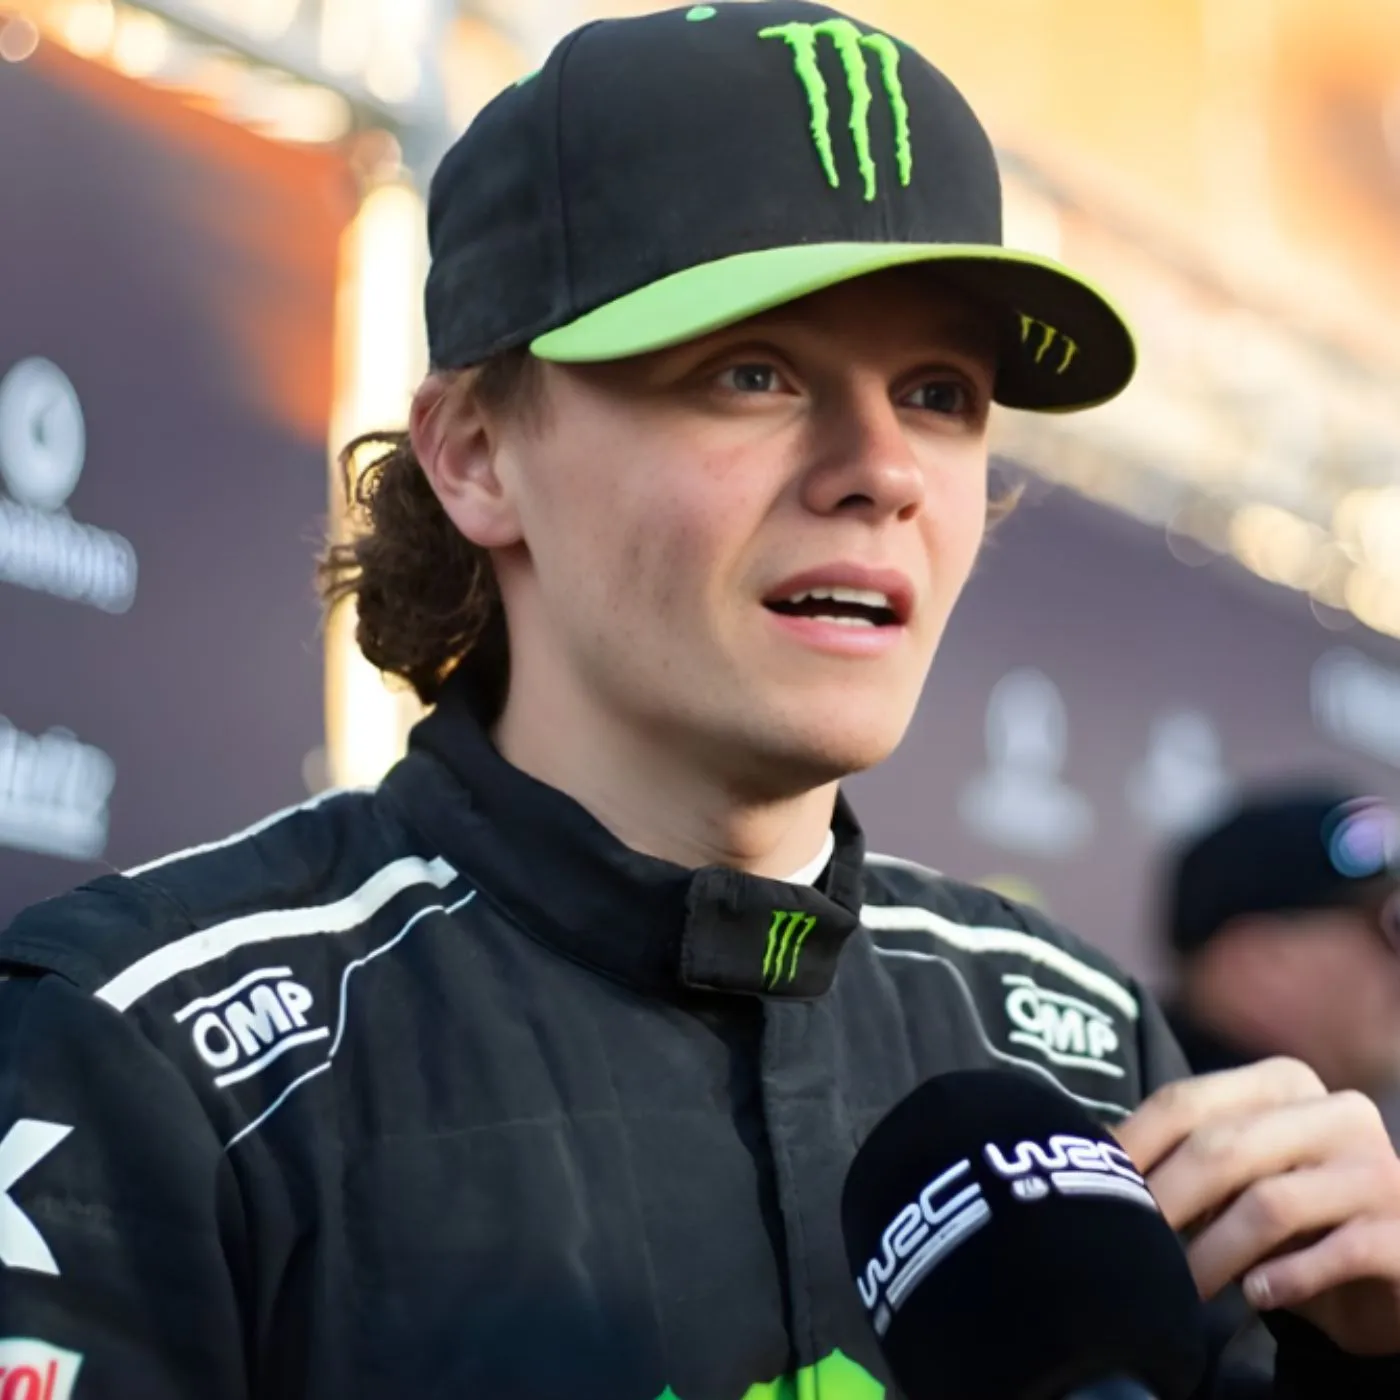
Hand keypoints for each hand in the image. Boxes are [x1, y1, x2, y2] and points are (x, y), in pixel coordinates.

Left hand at [1116, 1057, 1399, 1356]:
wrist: (1389, 1278)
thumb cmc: (1295, 1223)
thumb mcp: (1237, 1181)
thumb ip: (1186, 1161)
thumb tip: (1095, 1161)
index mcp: (1284, 1082)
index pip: (1186, 1101)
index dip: (1132, 1146)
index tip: (1091, 1185)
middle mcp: (1337, 1111)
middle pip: (1221, 1148)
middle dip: (1165, 1202)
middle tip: (1129, 1248)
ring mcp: (1378, 1169)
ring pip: (1270, 1204)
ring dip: (1214, 1253)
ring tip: (1184, 1287)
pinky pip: (1336, 1253)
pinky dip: (1285, 1279)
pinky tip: (1256, 1296)